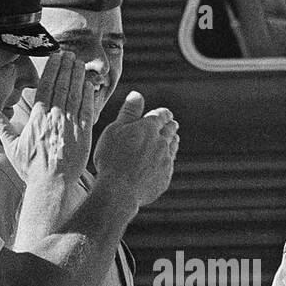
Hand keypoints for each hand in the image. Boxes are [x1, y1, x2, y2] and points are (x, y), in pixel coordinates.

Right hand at [0, 50, 93, 186]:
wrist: (50, 184)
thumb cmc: (31, 168)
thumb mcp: (12, 146)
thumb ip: (1, 125)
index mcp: (38, 117)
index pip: (46, 86)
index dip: (52, 69)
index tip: (56, 56)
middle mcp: (54, 117)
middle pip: (62, 85)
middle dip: (66, 67)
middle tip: (70, 54)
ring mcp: (70, 124)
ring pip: (75, 94)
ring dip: (78, 76)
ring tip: (80, 63)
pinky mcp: (84, 134)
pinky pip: (87, 110)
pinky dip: (88, 96)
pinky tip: (89, 85)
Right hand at [93, 91, 177, 206]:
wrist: (119, 190)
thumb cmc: (112, 158)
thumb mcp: (115, 130)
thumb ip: (129, 112)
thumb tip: (137, 94)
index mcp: (149, 128)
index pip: (161, 115)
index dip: (163, 113)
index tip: (165, 114)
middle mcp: (161, 142)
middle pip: (171, 129)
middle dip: (170, 125)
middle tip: (171, 124)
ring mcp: (165, 160)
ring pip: (173, 146)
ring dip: (172, 141)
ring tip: (171, 140)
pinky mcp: (165, 177)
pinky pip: (169, 165)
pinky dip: (167, 159)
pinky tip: (163, 161)